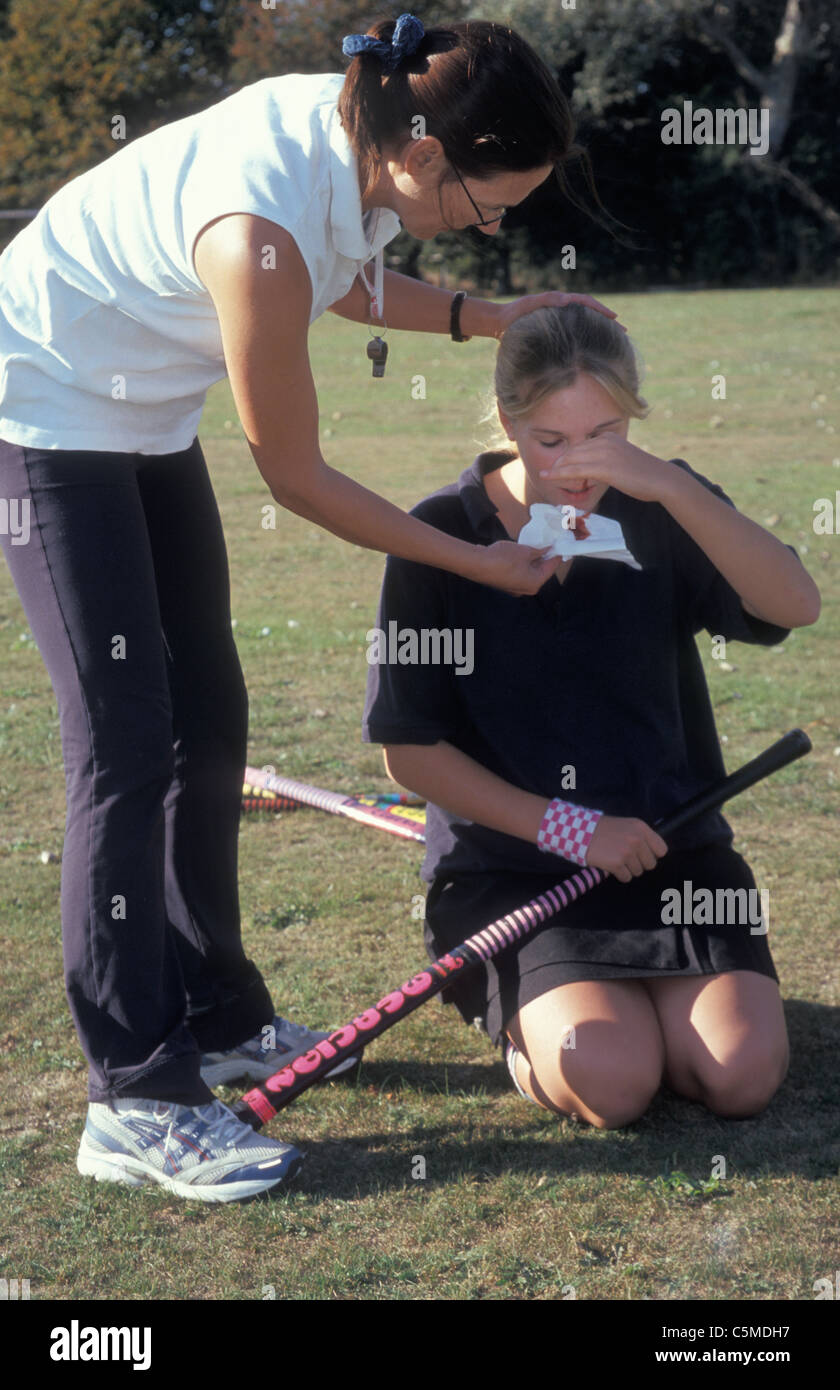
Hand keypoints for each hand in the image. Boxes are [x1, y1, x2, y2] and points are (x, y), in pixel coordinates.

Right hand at [474, 539, 566, 595]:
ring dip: (532, 561)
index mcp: (535, 583)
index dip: (556, 555)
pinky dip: (522, 564)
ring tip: (534, 546)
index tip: (560, 546)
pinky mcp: (505, 584)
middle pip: (540, 572)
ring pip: (529, 573)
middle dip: (543, 558)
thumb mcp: (525, 551)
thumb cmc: (503, 558)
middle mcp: (526, 589)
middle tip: (548, 544)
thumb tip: (547, 549)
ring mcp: (515, 588)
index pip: (551, 568)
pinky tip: (521, 553)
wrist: (477, 564)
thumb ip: (539, 551)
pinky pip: (519, 574)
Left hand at [494, 291, 624, 339]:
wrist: (499, 324)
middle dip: (607, 322)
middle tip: (624, 332)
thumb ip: (546, 299)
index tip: (615, 318)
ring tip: (614, 342)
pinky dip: (587, 339)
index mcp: (560, 302)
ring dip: (599, 331)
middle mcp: (562, 310)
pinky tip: (593, 350)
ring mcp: (560, 321)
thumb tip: (566, 298)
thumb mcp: (529, 305)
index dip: (601, 310)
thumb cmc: (513, 315)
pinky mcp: (555, 332)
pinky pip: (575, 334)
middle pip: (590, 313)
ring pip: (585, 324)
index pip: (586, 302)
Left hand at [540, 433, 672, 504]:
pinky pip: (575, 471)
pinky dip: (559, 474)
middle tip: (547, 474)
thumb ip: (607, 461)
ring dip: (556, 469)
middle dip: (558, 463)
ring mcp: (605, 453)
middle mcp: (605, 441)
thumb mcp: (622, 461)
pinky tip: (548, 478)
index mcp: (609, 437)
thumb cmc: (644, 475)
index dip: (566, 457)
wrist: (662, 480)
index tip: (556, 467)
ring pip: (571, 460)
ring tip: (545, 477)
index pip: (580, 445)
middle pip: (572, 451)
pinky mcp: (605, 468)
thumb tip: (593, 471)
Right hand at [585, 815, 667, 882]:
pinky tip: (611, 865)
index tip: (643, 854)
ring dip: (628, 869)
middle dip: (640, 863)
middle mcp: (637, 839)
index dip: (652, 854)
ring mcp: (627, 852)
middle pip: (651, 864)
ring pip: (638, 872)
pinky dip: (619, 875)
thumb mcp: (627, 825)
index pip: (662, 850)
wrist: (581, 832)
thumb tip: (655, 854)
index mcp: (641, 828)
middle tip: (626, 857)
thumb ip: (642, 837)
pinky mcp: (617, 864)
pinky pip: (626, 878)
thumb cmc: (604, 829)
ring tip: (616, 858)